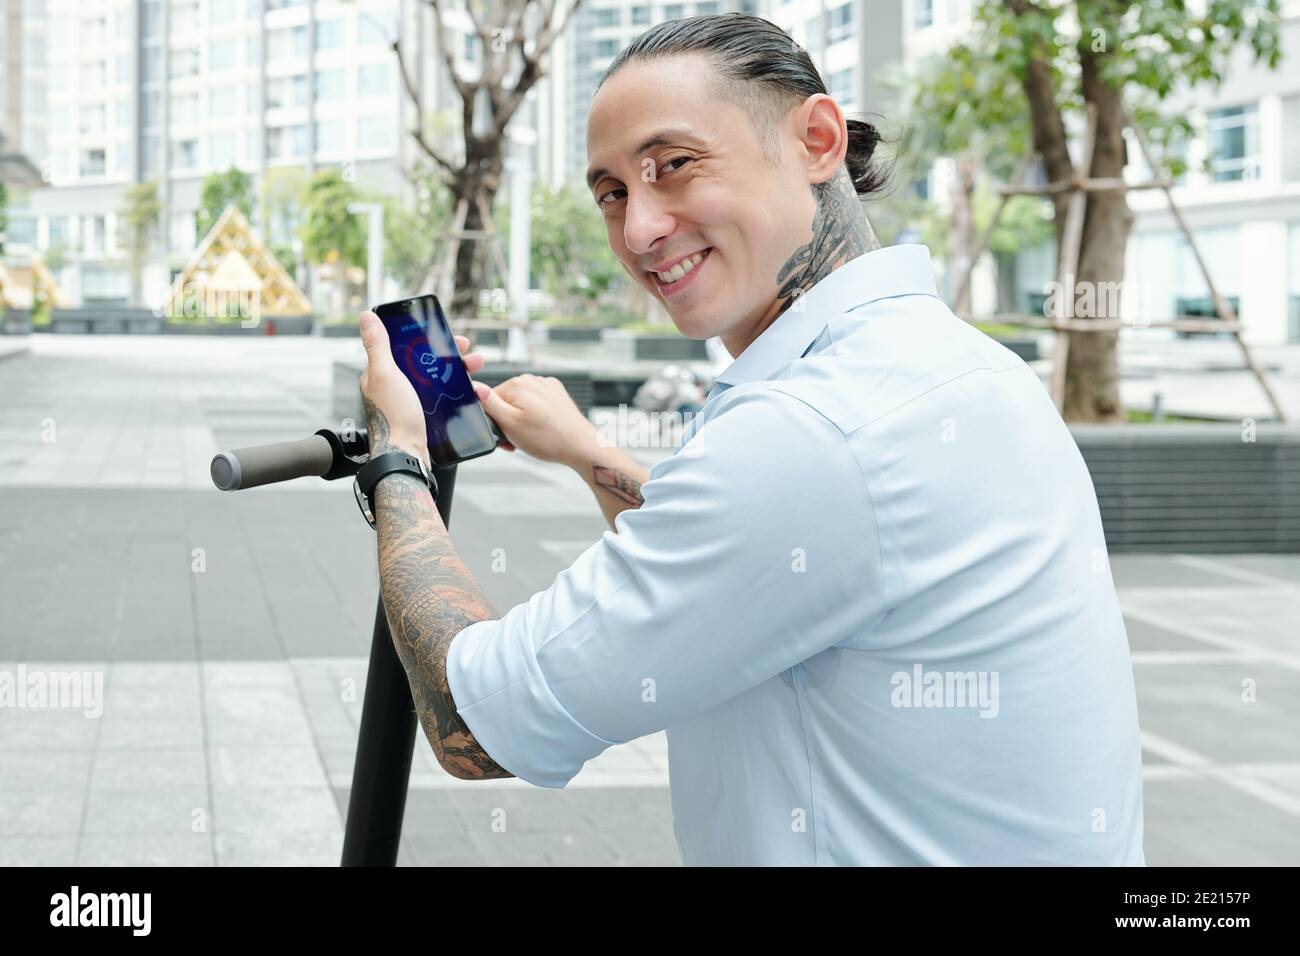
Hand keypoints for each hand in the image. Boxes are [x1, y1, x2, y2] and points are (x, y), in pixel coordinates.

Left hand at [360, 312, 501, 463]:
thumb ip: (377, 346)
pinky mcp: (423, 416)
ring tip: (475, 367)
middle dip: (448, 354)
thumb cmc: (393, 417)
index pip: (404, 348)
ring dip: (458, 371)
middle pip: (424, 362)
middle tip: (467, 352)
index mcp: (381, 374)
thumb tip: (366, 317)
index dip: (425, 338)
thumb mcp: (385, 375)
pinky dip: (457, 391)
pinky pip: (442, 397)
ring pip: (436, 379)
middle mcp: (394, 387)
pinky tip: (470, 390)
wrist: (406, 456)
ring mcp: (409, 402)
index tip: (444, 334)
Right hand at [471, 374, 596, 466]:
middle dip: (508, 420)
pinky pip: (537, 404)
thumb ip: (490, 404)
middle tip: (517, 440)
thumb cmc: (548, 439)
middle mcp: (532, 380)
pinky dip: (536, 416)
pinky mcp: (557, 394)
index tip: (504, 435)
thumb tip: (475, 386)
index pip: (491, 399)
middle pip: (507, 400)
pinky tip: (542, 429)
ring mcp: (546, 386)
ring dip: (521, 420)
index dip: (494, 420)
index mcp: (517, 384)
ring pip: (522, 403)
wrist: (580, 445)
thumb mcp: (510, 424)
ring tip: (532, 436)